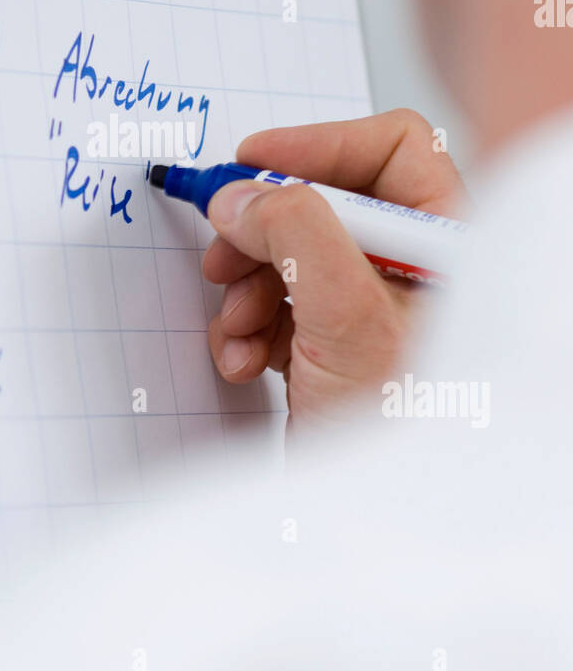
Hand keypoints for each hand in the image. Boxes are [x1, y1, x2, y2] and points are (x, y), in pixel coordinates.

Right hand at [203, 111, 468, 421]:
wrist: (374, 526)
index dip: (317, 144)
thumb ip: (294, 233)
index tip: (251, 163)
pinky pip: (279, 307)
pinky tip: (246, 362)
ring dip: (247, 290)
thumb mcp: (347, 315)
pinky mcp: (336, 346)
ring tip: (240, 329)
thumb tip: (243, 195)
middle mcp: (414, 270)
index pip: (390, 147)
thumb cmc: (400, 429)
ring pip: (290, 256)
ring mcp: (373, 310)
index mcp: (446, 243)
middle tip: (224, 252)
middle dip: (262, 231)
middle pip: (324, 200)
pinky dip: (250, 329)